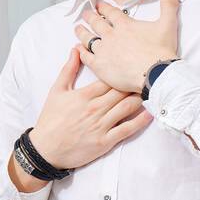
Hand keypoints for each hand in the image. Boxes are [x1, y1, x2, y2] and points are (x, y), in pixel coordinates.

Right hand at [29, 45, 153, 170]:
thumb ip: (68, 69)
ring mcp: (101, 125)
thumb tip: (76, 49)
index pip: (109, 79)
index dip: (123, 71)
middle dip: (136, 83)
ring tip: (153, 90)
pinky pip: (127, 129)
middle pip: (122, 91)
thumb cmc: (50, 119)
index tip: (135, 64)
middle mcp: (95, 108)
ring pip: (127, 108)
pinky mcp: (105, 141)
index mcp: (84, 95)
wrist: (45, 149)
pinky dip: (140, 121)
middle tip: (150, 75)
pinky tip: (151, 114)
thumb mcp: (56, 91)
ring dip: (141, 98)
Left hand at [74, 0, 180, 92]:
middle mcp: (112, 35)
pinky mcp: (100, 66)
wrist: (155, 73)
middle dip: (90, 17)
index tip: (99, 4)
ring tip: (77, 28)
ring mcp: (104, 50)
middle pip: (96, 23)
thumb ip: (169, 5)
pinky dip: (81, 52)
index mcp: (125, 25)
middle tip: (85, 14)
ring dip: (82, 32)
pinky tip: (77, 49)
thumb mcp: (168, 24)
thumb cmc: (161, 51)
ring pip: (88, 38)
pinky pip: (86, 56)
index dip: (104, 7)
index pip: (111, 12)